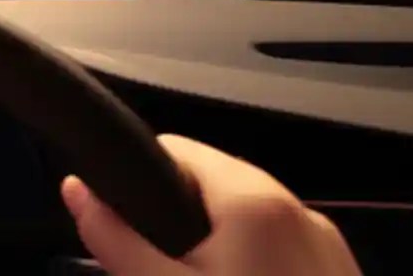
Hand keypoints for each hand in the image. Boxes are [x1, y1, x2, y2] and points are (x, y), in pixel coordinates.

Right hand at [62, 134, 361, 275]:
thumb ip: (114, 239)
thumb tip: (76, 192)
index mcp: (253, 199)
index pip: (175, 149)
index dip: (138, 184)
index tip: (124, 225)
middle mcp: (299, 211)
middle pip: (210, 188)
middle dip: (176, 226)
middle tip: (160, 273)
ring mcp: (325, 246)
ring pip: (245, 225)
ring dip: (212, 251)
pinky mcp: (337, 275)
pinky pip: (277, 253)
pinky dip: (249, 270)